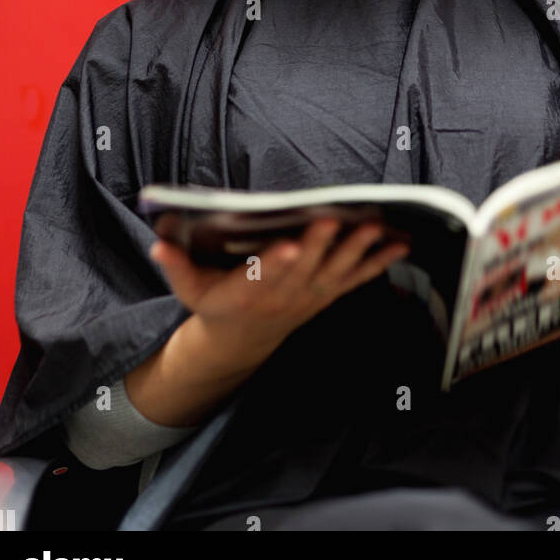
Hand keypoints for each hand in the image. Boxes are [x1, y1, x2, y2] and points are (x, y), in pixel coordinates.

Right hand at [150, 218, 410, 353]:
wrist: (242, 340)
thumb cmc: (215, 303)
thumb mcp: (188, 289)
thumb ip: (175, 265)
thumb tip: (158, 243)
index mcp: (247, 290)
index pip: (262, 275)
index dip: (276, 262)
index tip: (287, 246)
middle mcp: (283, 295)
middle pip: (306, 269)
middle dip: (323, 244)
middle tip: (337, 219)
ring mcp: (309, 296)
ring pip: (337, 272)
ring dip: (359, 251)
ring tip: (380, 229)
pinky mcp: (327, 294)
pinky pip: (356, 278)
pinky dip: (379, 262)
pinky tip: (401, 244)